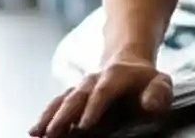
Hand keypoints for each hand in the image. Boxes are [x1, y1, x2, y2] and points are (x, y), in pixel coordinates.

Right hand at [30, 53, 171, 136]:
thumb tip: (150, 105)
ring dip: (49, 117)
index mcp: (115, 76)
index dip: (93, 108)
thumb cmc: (146, 81)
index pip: (103, 92)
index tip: (83, 126)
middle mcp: (93, 80)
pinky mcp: (72, 96)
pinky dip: (44, 117)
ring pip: (62, 101)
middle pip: (77, 97)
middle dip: (64, 116)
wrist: (127, 63)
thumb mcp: (160, 83)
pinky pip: (56, 105)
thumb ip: (158, 93)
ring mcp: (80, 88)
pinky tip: (34, 132)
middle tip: (53, 133)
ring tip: (37, 134)